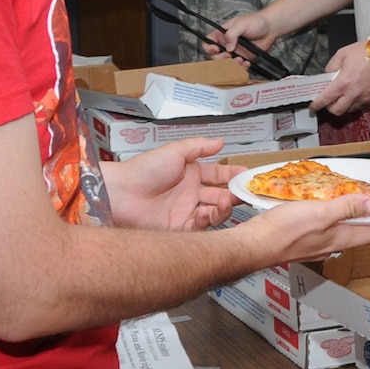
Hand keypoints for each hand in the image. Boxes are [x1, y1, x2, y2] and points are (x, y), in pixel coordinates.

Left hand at [101, 138, 241, 229]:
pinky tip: (204, 212)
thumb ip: (200, 147)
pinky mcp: (179, 227)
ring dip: (223, 207)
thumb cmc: (142, 170)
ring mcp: (185, 210)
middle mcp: (189, 192)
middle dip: (234, 194)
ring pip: (213, 212)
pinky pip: (200, 227)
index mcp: (190, 173)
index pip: (219, 175)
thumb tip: (220, 141)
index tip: (248, 175)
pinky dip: (206, 220)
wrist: (120, 194)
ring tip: (227, 202)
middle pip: (220, 195)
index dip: (234, 175)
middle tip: (245, 193)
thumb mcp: (175, 151)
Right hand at [206, 9, 275, 60]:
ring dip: (231, 65)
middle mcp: (227, 43)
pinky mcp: (244, 58)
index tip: (215, 49)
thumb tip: (228, 47)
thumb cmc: (256, 21)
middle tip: (228, 57)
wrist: (271, 28)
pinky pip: (239, 66)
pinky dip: (241, 67)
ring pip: (227, 64)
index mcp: (223, 33)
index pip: (209, 41)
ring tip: (240, 60)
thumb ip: (231, 34)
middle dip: (220, 59)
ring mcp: (235, 52)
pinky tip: (246, 63)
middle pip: (215, 56)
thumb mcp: (241, 24)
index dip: (209, 47)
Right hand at [241, 193, 369, 264]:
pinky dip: (334, 220)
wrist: (251, 246)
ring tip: (362, 210)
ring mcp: (316, 244)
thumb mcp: (318, 213)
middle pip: (361, 233)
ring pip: (344, 232)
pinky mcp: (302, 241)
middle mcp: (330, 244)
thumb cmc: (280, 233)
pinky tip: (328, 214)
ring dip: (356, 221)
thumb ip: (345, 208)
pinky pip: (326, 230)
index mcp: (339, 237)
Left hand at [311, 42, 369, 116]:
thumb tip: (328, 75)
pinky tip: (355, 93)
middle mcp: (353, 94)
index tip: (313, 105)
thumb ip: (332, 66)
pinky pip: (360, 106)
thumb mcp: (343, 53)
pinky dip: (355, 102)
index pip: (325, 99)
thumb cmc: (369, 51)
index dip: (316, 104)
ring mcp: (364, 98)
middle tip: (328, 100)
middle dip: (329, 107)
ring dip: (343, 105)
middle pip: (336, 111)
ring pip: (348, 110)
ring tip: (343, 95)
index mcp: (343, 82)